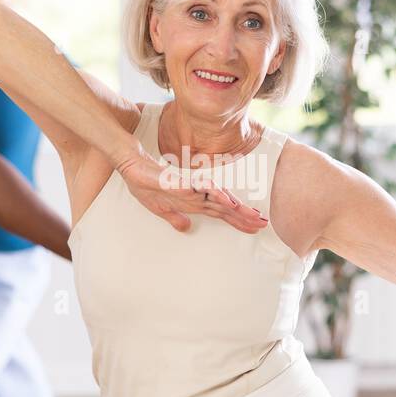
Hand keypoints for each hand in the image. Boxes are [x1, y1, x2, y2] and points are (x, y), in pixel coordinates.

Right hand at [116, 149, 269, 233]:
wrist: (131, 168)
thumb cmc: (145, 185)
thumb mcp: (161, 209)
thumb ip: (175, 217)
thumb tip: (186, 228)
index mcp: (193, 202)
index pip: (221, 213)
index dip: (238, 221)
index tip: (254, 228)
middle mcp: (197, 195)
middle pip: (226, 208)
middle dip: (245, 217)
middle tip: (264, 224)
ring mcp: (191, 187)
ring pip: (220, 198)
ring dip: (237, 207)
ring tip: (254, 216)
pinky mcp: (183, 181)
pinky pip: (203, 188)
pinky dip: (217, 194)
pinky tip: (228, 201)